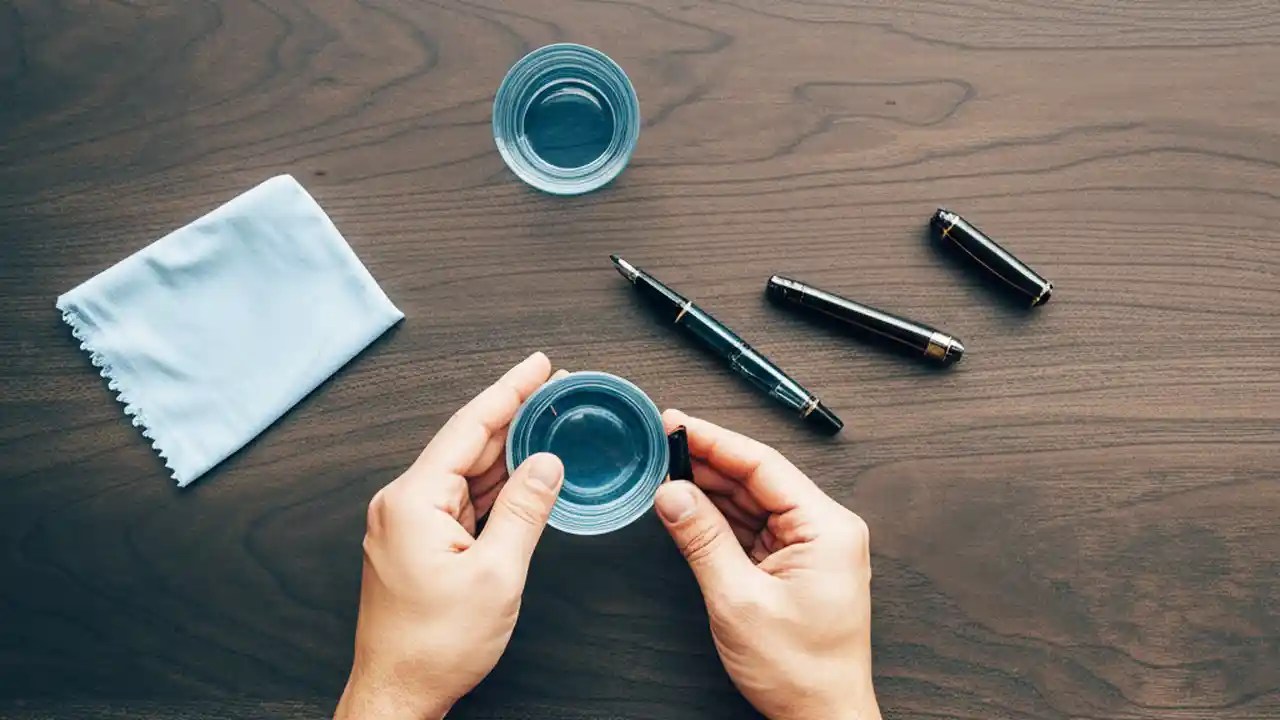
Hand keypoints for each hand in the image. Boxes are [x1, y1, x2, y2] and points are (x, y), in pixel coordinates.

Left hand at [335, 352, 566, 719]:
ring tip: (550, 425)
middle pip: (468, 444)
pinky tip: (524, 474)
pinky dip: (496, 486)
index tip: (539, 367)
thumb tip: (547, 465)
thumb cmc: (433, 647)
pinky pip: (463, 499)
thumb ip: (525, 510)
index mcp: (414, 500)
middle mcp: (404, 504)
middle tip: (557, 391)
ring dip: (509, 451)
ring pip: (467, 472)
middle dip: (515, 416)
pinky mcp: (418, 543)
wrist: (398, 694)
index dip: (510, 391)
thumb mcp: (497, 574)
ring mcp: (409, 524)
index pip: (469, 427)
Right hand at [655, 410, 880, 719]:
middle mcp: (826, 530)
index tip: (677, 424)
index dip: (715, 441)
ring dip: (711, 488)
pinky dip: (720, 517)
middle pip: (758, 479)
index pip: (764, 466)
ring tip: (666, 470)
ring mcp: (812, 547)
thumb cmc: (799, 671)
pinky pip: (753, 527)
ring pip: (753, 501)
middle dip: (708, 461)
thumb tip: (673, 494)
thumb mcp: (738, 600)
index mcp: (828, 528)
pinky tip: (689, 505)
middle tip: (662, 444)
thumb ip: (702, 539)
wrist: (822, 718)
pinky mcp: (795, 564)